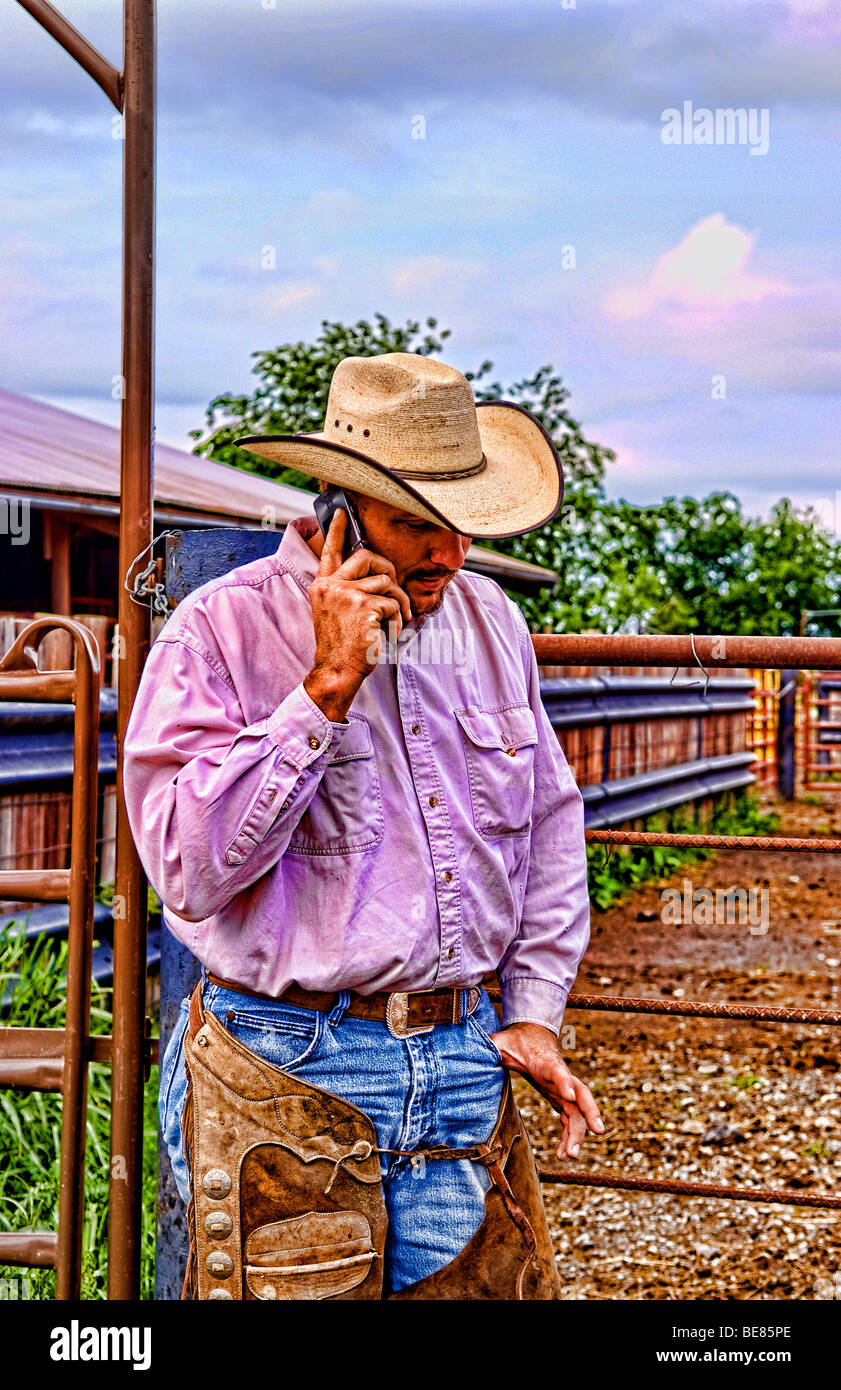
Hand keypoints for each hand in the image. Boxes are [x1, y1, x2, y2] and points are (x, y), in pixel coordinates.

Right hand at [304, 509, 411, 721]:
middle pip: (367, 556)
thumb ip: (347, 591)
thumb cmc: (341, 646)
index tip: (342, 513)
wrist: (336, 671)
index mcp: (322, 586)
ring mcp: (346, 593)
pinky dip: (398, 619)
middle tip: (395, 587)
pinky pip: (393, 602)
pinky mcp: (363, 605)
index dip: (337, 531)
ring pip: (387, 581)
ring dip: (398, 602)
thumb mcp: (335, 613)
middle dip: (388, 568)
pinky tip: (389, 633)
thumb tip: (377, 576)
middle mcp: (331, 585)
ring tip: (394, 621)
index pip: (330, 552)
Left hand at [488, 1020, 604, 1161]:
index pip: (558, 1071)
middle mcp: (561, 1076)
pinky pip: (571, 1120)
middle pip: (581, 1095)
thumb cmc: (515, 1041)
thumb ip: (490, 1045)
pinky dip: (570, 1137)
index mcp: (544, 1062)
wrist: (532, 1036)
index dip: (564, 1082)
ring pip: (579, 1112)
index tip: (568, 1095)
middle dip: (588, 1114)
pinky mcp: (562, 1099)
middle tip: (593, 1134)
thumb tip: (472, 1047)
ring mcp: (565, 1089)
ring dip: (578, 1134)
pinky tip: (563, 1155)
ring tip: (569, 1156)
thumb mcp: (499, 1041)